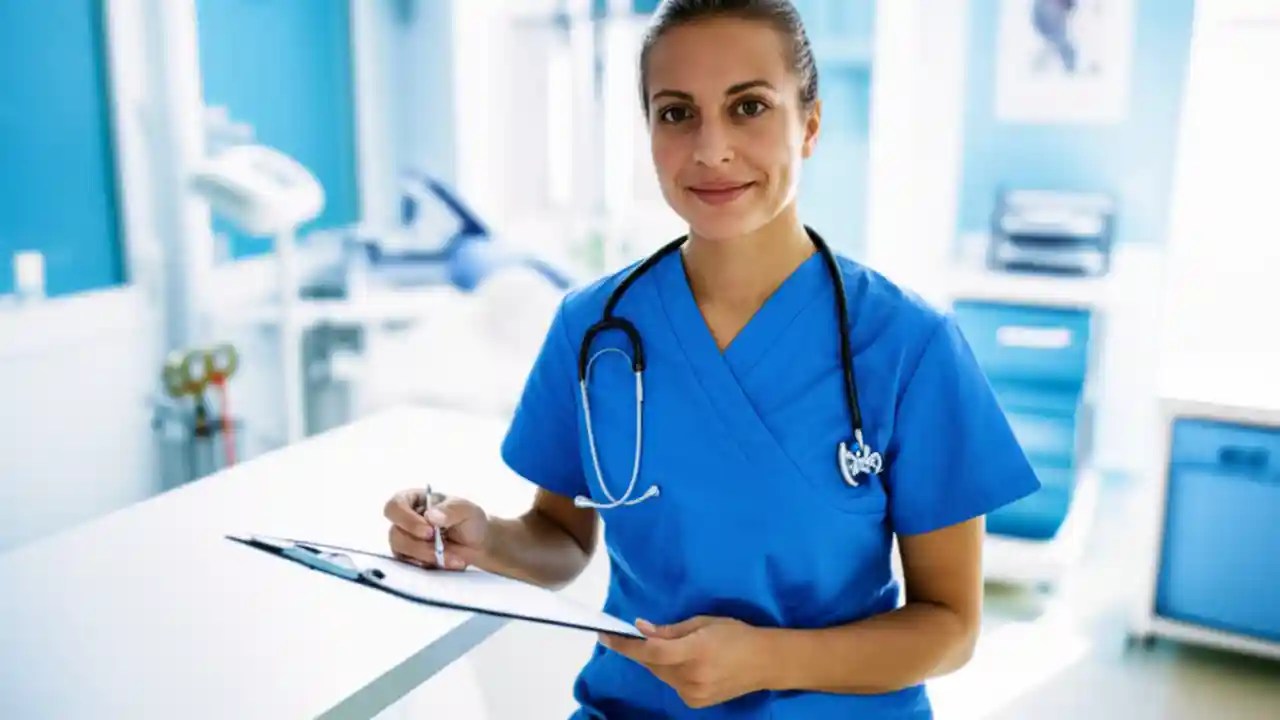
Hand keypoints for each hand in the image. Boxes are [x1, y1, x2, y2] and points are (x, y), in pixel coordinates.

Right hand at [383, 489, 489, 569]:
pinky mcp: (410, 560)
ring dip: (427, 556)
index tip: (429, 531)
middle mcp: (404, 521)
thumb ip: (450, 510)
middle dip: (420, 545)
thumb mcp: (466, 510)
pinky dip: (430, 566)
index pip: (395, 507)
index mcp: (413, 501)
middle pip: (395, 534)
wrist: (478, 544)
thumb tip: (431, 516)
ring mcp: (405, 542)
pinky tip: (449, 563)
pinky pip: (410, 567)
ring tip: (453, 557)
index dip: (406, 520)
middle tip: (441, 548)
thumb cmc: (468, 520)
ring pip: (401, 552)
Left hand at [599, 616, 772, 708]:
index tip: (605, 634)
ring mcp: (693, 693)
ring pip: (661, 675)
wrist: (764, 662)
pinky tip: (689, 663)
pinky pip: (672, 684)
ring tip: (677, 648)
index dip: (625, 645)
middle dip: (643, 649)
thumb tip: (641, 629)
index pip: (651, 651)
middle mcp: (692, 676)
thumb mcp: (703, 622)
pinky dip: (672, 672)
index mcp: (695, 651)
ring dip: (659, 661)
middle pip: (652, 664)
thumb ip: (670, 630)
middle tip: (644, 634)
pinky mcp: (695, 702)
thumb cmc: (735, 634)